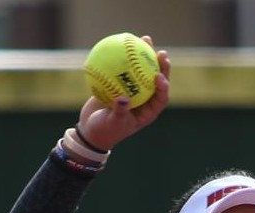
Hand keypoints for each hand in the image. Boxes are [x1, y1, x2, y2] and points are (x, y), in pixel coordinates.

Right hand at [76, 37, 170, 151]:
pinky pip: (124, 68)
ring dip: (144, 55)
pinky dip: (124, 56)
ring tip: (145, 39)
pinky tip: (120, 43)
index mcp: (147, 111)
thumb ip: (119, 112)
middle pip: (155, 80)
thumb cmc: (105, 131)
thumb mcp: (112, 124)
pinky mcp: (120, 83)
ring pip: (142, 70)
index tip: (159, 76)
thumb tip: (123, 99)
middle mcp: (143, 99)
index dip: (163, 86)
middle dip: (161, 66)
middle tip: (160, 53)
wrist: (90, 129)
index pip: (161, 97)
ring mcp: (132, 90)